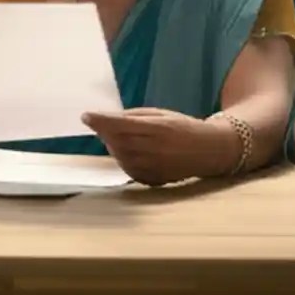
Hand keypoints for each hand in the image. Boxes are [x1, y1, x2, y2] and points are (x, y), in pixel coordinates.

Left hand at [82, 108, 235, 186]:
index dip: (101, 121)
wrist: (208, 150)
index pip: (122, 125)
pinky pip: (129, 171)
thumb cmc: (183, 126)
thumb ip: (134, 117)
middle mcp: (156, 150)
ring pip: (121, 158)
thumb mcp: (161, 114)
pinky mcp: (154, 180)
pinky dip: (122, 160)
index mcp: (159, 128)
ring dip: (112, 147)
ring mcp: (155, 168)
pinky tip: (127, 152)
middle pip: (118, 142)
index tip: (86, 116)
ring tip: (116, 138)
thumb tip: (107, 120)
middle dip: (105, 133)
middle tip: (101, 125)